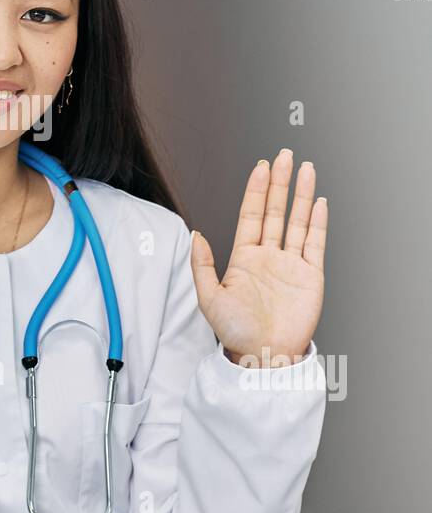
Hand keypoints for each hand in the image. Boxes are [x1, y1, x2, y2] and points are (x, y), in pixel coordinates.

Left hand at [189, 148, 326, 365]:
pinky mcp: (311, 276)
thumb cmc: (235, 333)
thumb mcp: (209, 299)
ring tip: (305, 168)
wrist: (264, 356)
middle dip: (279, 182)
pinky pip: (315, 243)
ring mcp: (291, 264)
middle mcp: (269, 256)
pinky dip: (318, 222)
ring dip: (300, 195)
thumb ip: (202, 266)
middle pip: (275, 211)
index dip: (256, 190)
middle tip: (284, 155)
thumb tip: (195, 234)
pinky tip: (318, 201)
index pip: (251, 214)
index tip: (261, 166)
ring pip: (297, 221)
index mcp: (244, 258)